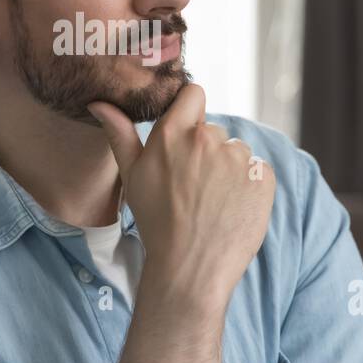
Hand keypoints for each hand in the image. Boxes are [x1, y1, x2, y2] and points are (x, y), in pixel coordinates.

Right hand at [87, 83, 275, 313]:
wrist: (190, 269)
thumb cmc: (156, 223)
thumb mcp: (132, 176)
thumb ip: (119, 134)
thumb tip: (99, 103)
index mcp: (173, 133)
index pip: (194, 93)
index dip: (191, 110)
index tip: (187, 133)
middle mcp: (207, 138)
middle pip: (214, 130)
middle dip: (207, 151)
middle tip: (194, 187)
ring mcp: (238, 158)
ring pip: (237, 152)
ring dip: (229, 169)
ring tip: (213, 202)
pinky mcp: (263, 178)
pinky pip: (259, 171)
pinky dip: (250, 187)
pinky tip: (232, 209)